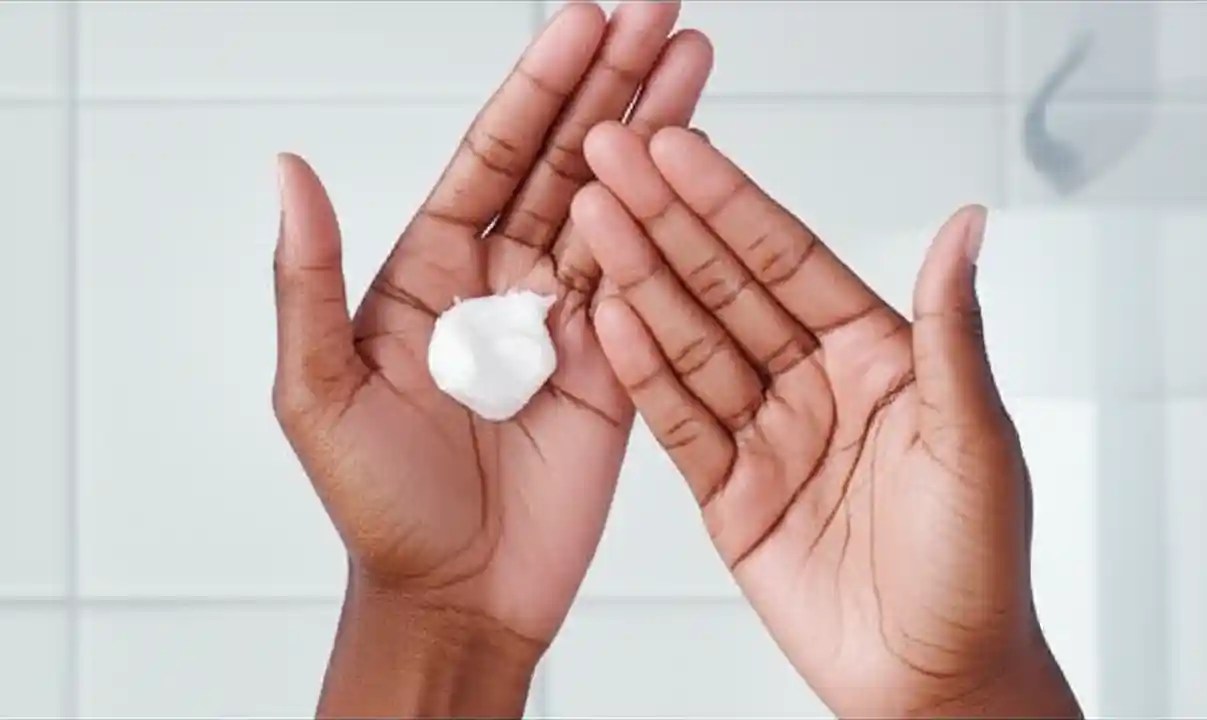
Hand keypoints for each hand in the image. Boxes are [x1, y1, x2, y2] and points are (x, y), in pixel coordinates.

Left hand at [270, 4, 711, 714]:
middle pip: (565, 161)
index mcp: (431, 272)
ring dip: (656, 135)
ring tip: (693, 59)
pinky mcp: (616, 364)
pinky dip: (676, 227)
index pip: (492, 157)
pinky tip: (700, 165)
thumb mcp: (316, 391)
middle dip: (612, 84)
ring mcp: (564, 320)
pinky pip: (648, 286)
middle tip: (658, 14)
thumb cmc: (379, 505)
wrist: (455, 592)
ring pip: (617, 208)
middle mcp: (502, 282)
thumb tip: (288, 171)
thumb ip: (307, 279)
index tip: (580, 25)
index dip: (537, 89)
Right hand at [573, 123, 1080, 716]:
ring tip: (592, 220)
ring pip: (692, 344)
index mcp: (877, 357)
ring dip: (641, 280)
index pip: (790, 261)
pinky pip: (678, 422)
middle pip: (727, 288)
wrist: (934, 683)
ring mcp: (766, 436)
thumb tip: (965, 226)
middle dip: (668, 222)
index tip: (681, 148)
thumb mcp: (972, 438)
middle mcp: (814, 385)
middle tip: (611, 160)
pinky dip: (642, 372)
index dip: (731, 203)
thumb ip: (950, 332)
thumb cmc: (977, 569)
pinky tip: (609, 317)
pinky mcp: (729, 493)